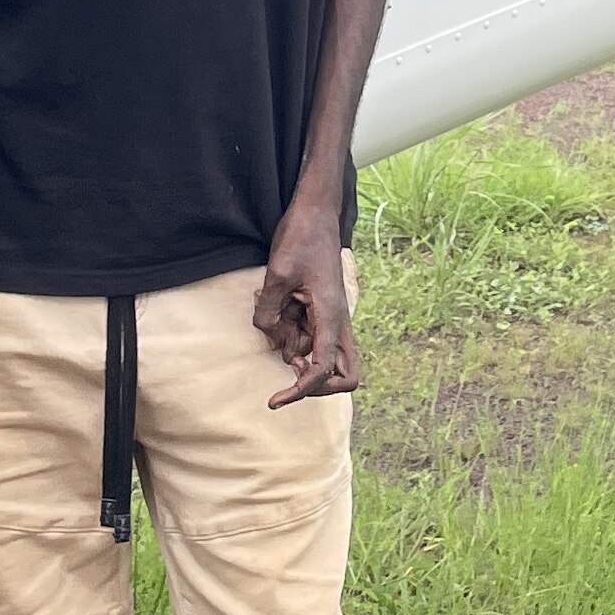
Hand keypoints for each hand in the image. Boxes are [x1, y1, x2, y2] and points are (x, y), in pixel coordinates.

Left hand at [255, 210, 356, 406]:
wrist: (315, 213)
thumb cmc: (301, 239)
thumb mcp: (276, 275)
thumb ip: (269, 312)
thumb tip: (269, 337)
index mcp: (331, 317)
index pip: (323, 370)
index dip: (299, 392)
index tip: (274, 401)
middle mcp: (337, 323)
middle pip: (346, 375)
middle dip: (318, 385)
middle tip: (290, 374)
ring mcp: (331, 318)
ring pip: (323, 357)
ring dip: (296, 350)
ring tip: (274, 317)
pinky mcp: (321, 311)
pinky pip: (310, 336)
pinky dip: (291, 333)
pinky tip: (275, 308)